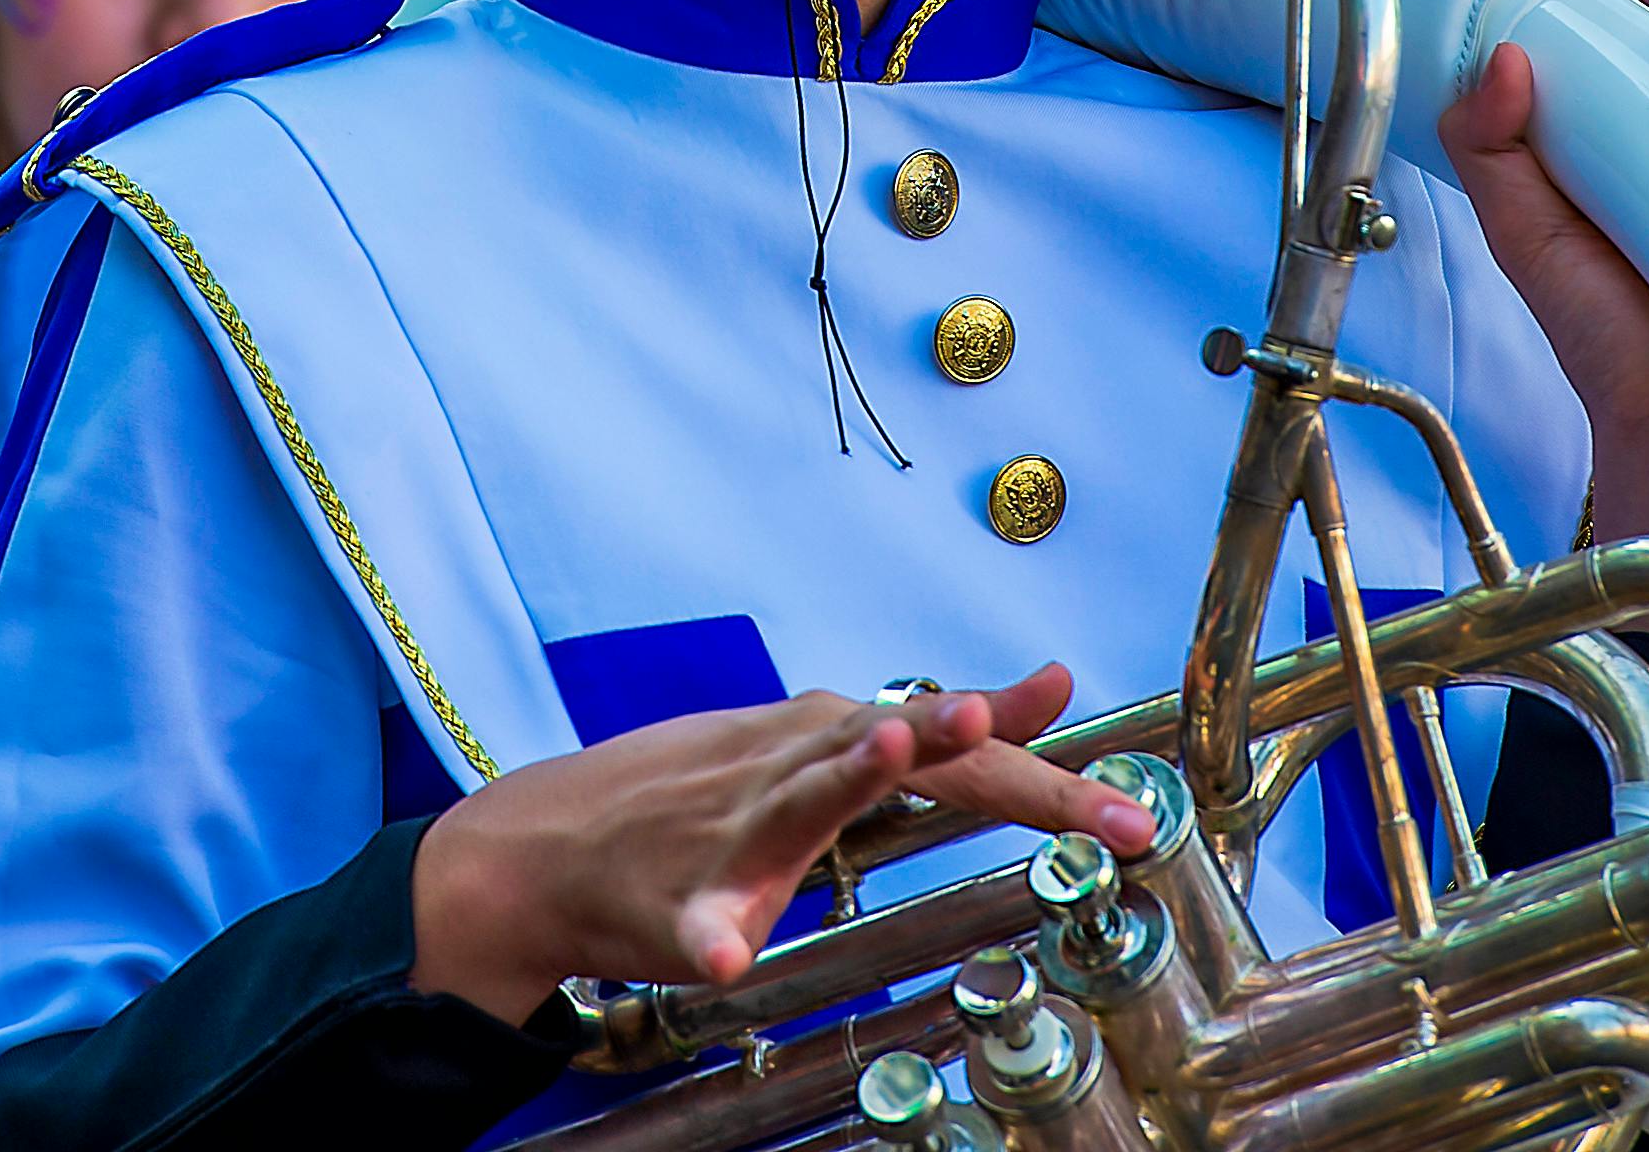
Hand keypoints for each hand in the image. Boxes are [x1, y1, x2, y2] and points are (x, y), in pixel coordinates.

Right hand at [407, 668, 1152, 1025]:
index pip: (945, 745)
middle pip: (879, 747)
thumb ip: (928, 742)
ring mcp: (722, 829)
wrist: (550, 850)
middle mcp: (783, 765)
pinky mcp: (666, 898)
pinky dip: (707, 931)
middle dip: (941, 737)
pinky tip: (724, 949)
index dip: (1025, 749)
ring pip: (790, 795)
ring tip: (885, 749)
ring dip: (836, 772)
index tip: (1099, 747)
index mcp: (828, 746)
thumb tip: (1033, 698)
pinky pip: (691, 921)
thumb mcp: (823, 756)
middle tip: (987, 716)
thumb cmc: (705, 803)